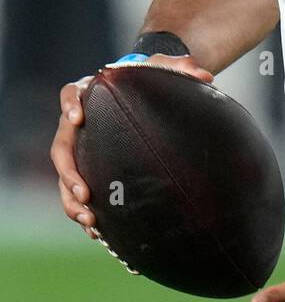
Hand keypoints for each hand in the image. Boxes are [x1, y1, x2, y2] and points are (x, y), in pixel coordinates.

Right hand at [51, 54, 213, 237]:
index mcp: (88, 95)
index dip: (69, 104)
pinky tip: (100, 233)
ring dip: (72, 201)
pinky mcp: (88, 171)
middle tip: (84, 193)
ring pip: (65, 179)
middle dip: (68, 173)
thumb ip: (180, 68)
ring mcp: (80, 151)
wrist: (140, 99)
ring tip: (90, 220)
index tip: (76, 116)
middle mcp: (76, 126)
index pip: (69, 94)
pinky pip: (79, 195)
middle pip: (61, 149)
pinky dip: (86, 213)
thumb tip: (206, 78)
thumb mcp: (162, 70)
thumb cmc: (147, 82)